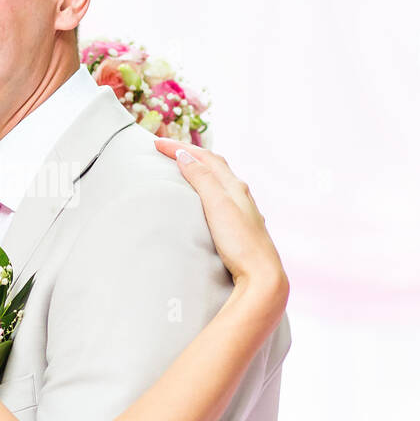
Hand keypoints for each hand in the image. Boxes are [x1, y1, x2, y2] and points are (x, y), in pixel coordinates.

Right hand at [153, 138, 288, 310]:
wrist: (262, 276)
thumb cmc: (241, 243)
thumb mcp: (218, 205)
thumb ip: (202, 179)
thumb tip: (184, 156)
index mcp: (235, 187)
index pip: (205, 158)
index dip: (180, 147)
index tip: (156, 143)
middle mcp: (242, 196)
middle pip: (215, 165)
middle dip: (191, 153)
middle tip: (167, 149)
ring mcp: (244, 212)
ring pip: (221, 181)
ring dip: (201, 169)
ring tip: (184, 167)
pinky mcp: (241, 228)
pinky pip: (223, 198)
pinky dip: (208, 188)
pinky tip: (207, 200)